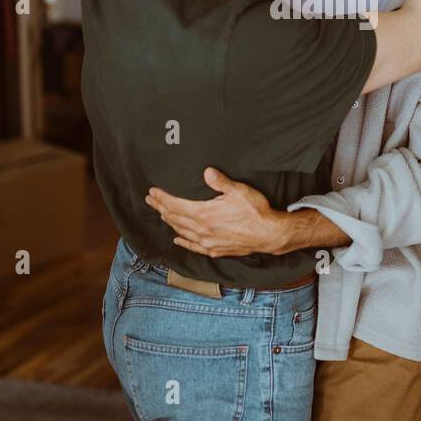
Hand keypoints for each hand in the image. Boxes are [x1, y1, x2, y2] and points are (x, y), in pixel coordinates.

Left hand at [145, 167, 284, 256]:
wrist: (269, 234)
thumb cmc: (256, 211)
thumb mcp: (238, 191)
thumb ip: (220, 182)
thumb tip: (206, 171)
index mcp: (204, 214)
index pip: (175, 205)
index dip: (162, 198)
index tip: (152, 192)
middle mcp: (202, 230)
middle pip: (174, 218)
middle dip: (160, 208)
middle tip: (150, 200)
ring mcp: (208, 242)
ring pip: (182, 232)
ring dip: (169, 222)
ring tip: (161, 214)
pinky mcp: (216, 249)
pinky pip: (194, 247)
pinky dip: (183, 242)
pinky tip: (177, 239)